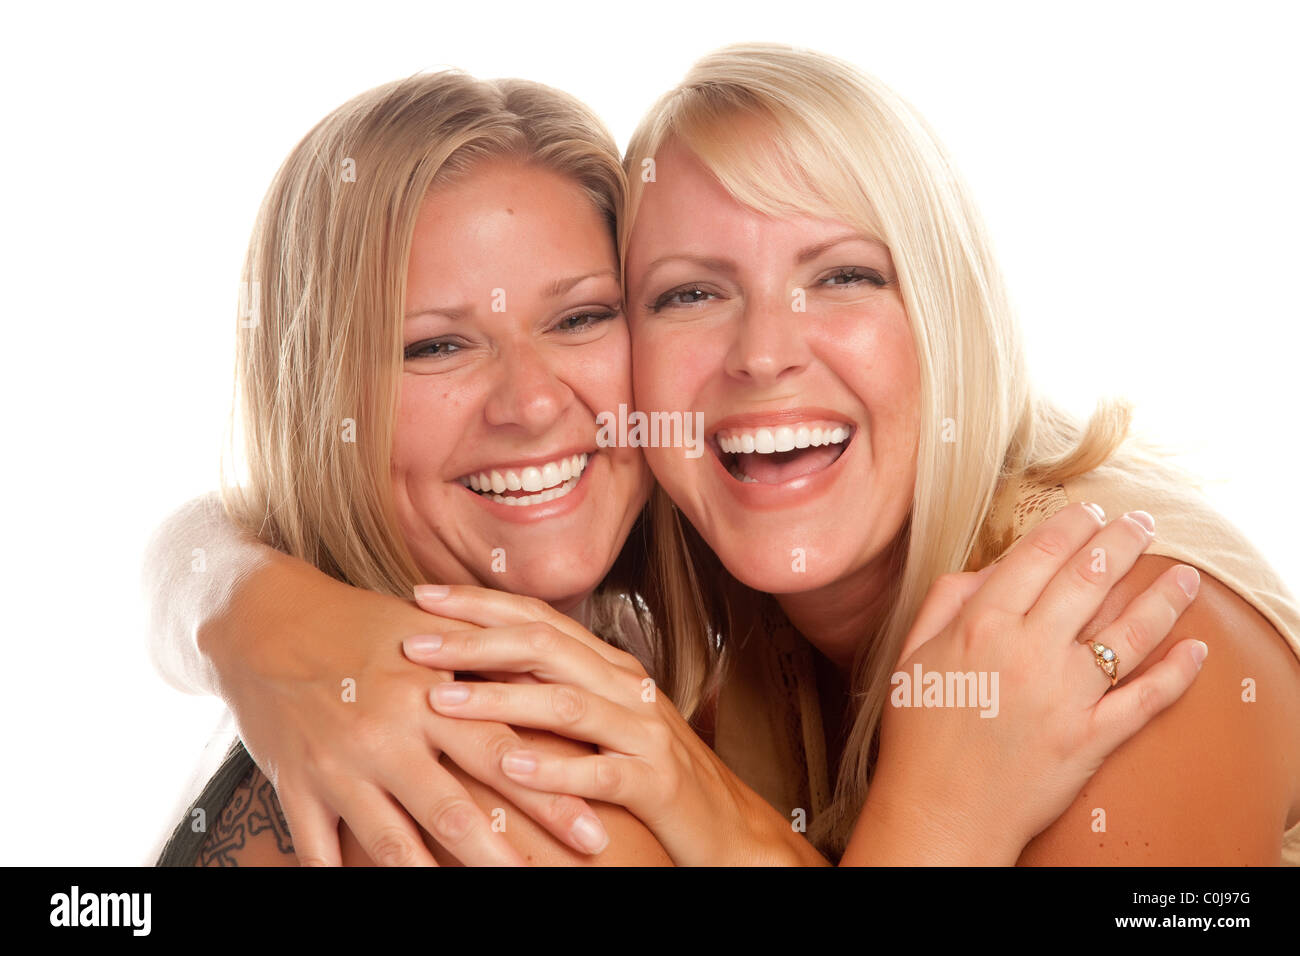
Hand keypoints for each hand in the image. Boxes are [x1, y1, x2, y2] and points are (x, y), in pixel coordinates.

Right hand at [204, 555, 610, 864]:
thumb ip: (488, 655)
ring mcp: (339, 765)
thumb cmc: (362, 624)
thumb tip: (554, 678)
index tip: (594, 831)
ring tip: (472, 907)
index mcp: (430, 695)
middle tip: (553, 882)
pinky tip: (369, 899)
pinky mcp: (296, 785)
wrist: (266, 620)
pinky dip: (341, 878)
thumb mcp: (429, 629)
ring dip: (433, 880)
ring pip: (391, 841)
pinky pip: (319, 849)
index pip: (504, 753)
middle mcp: (387, 734)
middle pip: (454, 808)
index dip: (552, 797)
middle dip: (506, 855)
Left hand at [408, 586, 827, 865]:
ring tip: (443, 703)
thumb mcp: (602, 720)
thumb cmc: (648, 772)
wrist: (724, 826)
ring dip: (499, 699)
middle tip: (413, 643)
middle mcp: (626, 686)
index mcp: (608, 665)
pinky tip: (512, 768)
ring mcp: (644, 731)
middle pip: (544, 645)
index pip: (537, 616)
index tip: (421, 597)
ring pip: (566, 704)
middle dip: (474, 640)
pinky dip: (554, 769)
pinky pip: (600, 772)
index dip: (479, 603)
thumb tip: (478, 666)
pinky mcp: (656, 782)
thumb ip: (553, 688)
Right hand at [848, 502, 1205, 863]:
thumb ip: (946, 601)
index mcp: (982, 625)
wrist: (938, 812)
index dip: (1070, 526)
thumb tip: (988, 569)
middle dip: (1121, 542)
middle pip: (1089, 580)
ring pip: (1128, 632)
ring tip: (1185, 576)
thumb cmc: (919, 735)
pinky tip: (1195, 650)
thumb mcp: (911, 654)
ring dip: (1163, 598)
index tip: (1090, 510)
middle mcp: (1029, 651)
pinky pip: (1145, 699)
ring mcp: (1065, 696)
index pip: (1038, 555)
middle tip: (1141, 522)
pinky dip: (1176, 674)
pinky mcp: (1090, 738)